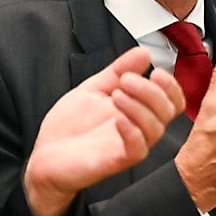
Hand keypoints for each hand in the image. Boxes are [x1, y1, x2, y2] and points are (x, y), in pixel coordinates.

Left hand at [24, 46, 183, 215]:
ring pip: (155, 129)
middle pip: (167, 112)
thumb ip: (118, 71)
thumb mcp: (93, 89)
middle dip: (150, 91)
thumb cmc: (69, 127)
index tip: (156, 71)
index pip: (171, 101)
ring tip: (116, 94)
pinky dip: (131, 131)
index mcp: (136, 112)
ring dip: (139, 107)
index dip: (170, 86)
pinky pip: (137, 150)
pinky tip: (117, 118)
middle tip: (126, 80)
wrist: (45, 155)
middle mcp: (137, 129)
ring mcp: (128, 147)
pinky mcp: (115, 162)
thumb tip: (143, 53)